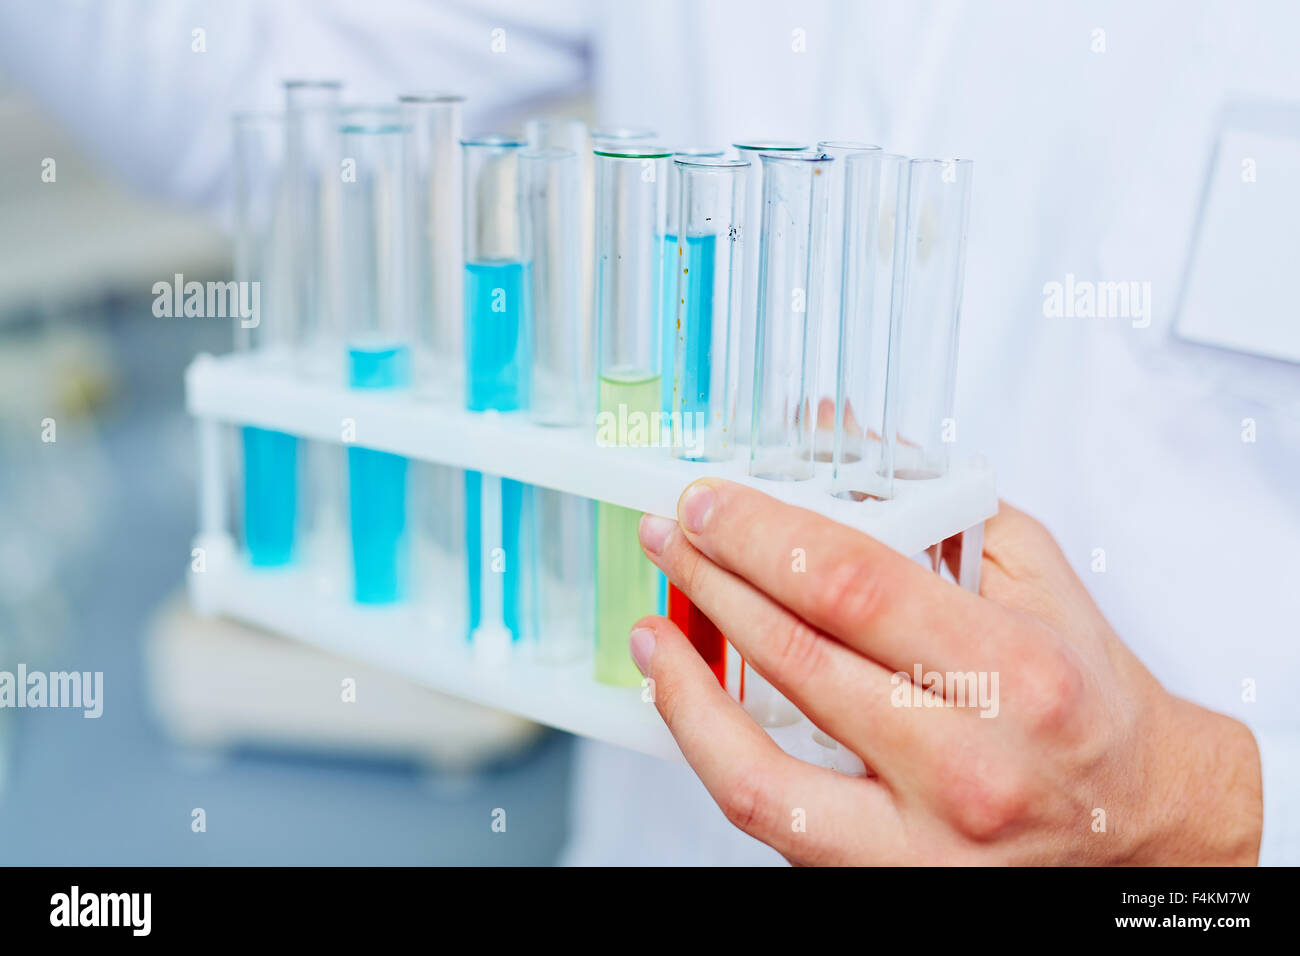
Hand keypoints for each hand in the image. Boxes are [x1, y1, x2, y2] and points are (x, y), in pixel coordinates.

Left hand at [630, 478, 1261, 864]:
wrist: (1138, 824)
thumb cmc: (1085, 700)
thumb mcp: (1035, 577)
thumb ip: (933, 500)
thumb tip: (828, 432)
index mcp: (1015, 672)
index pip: (853, 586)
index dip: (761, 535)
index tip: (711, 504)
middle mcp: (969, 764)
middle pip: (799, 660)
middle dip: (715, 582)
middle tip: (673, 537)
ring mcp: (924, 842)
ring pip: (760, 774)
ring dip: (686, 690)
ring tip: (656, 628)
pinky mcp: (888, 882)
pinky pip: (772, 822)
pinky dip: (711, 757)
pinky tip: (687, 703)